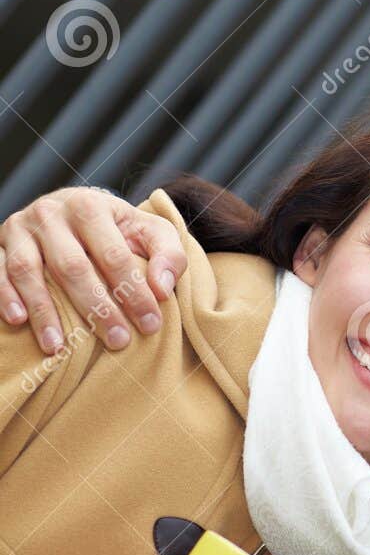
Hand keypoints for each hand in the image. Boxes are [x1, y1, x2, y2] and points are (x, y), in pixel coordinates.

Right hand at [0, 187, 185, 352]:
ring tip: (58, 347)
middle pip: (73, 266)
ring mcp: (21, 228)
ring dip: (43, 311)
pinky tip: (18, 321)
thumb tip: (162, 288)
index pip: (114, 254)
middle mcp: (52, 213)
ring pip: (29, 270)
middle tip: (117, 341)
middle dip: (97, 308)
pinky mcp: (0, 244)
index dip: (134, 291)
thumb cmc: (117, 230)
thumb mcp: (149, 231)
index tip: (151, 324)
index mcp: (91, 207)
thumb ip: (169, 254)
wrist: (72, 210)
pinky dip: (5, 295)